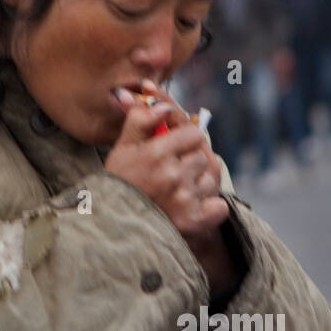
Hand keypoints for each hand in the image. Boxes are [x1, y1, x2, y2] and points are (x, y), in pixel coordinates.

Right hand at [103, 87, 227, 237]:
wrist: (112, 225)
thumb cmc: (118, 183)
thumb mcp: (123, 147)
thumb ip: (141, 120)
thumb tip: (163, 105)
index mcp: (156, 153)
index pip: (193, 133)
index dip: (186, 138)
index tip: (175, 146)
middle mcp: (173, 175)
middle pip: (201, 156)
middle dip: (190, 159)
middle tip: (173, 170)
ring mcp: (184, 200)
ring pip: (210, 180)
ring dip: (200, 183)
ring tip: (178, 189)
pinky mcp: (192, 222)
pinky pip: (218, 207)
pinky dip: (211, 207)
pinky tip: (194, 206)